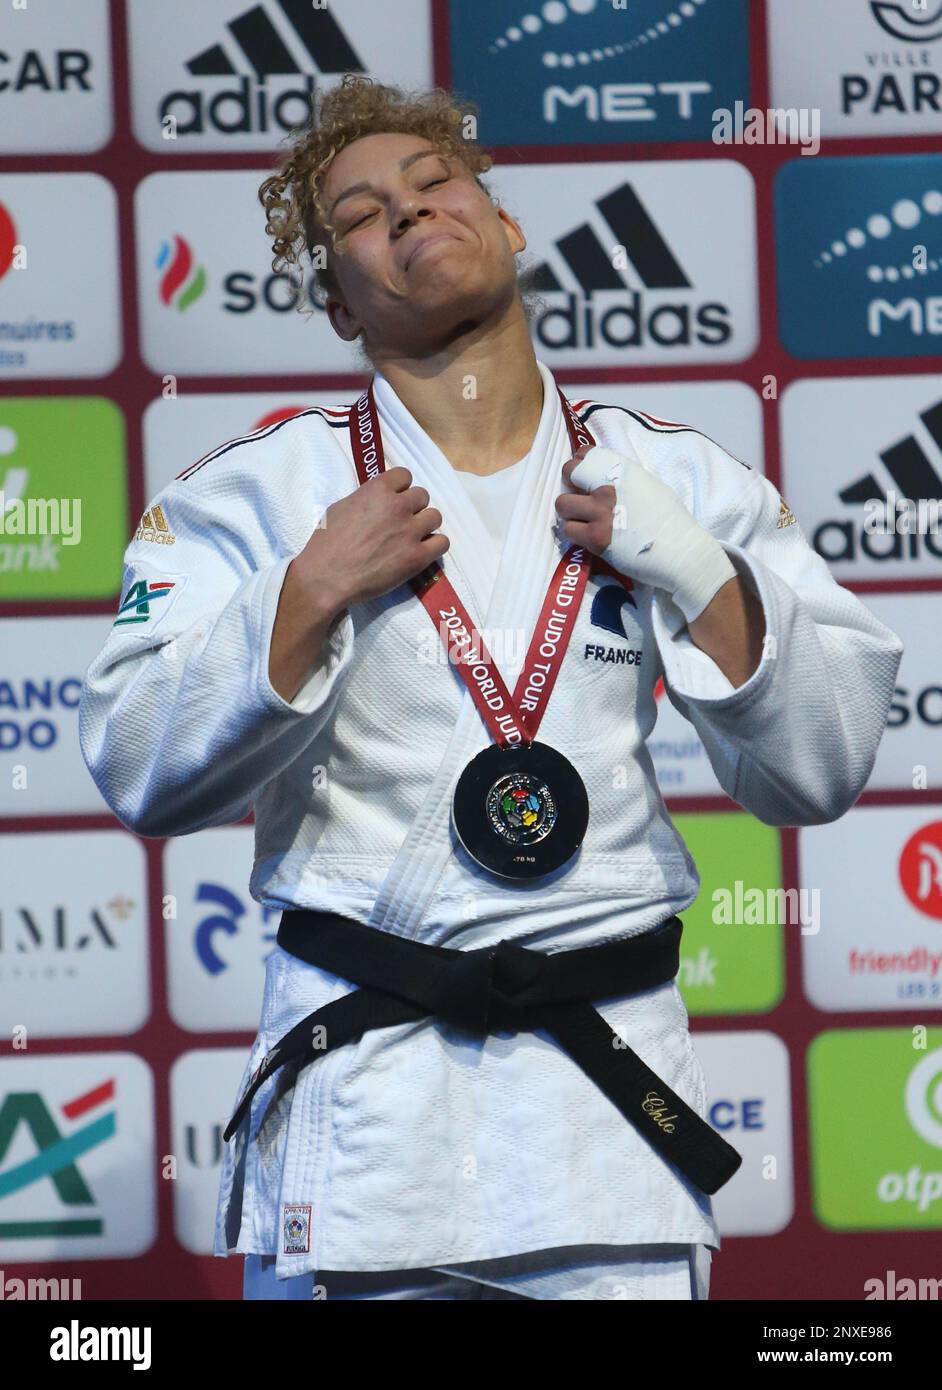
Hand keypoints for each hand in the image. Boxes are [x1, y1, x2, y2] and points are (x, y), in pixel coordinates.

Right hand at [293, 466, 448, 616]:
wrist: (327, 576)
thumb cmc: (326, 542)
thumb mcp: (341, 507)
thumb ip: (365, 499)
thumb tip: (377, 502)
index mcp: (378, 490)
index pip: (404, 475)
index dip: (400, 489)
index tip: (394, 499)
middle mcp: (398, 506)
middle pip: (422, 496)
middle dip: (413, 507)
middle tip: (401, 522)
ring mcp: (410, 531)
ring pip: (435, 517)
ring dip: (425, 525)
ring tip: (412, 537)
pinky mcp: (418, 556)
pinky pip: (442, 542)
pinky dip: (435, 545)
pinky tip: (423, 550)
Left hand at [556, 445, 735, 623]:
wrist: (680, 550)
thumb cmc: (670, 520)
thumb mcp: (649, 486)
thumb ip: (624, 481)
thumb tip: (602, 482)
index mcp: (623, 471)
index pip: (585, 454)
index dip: (580, 465)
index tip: (584, 478)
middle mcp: (608, 487)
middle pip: (568, 473)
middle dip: (571, 485)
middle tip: (580, 499)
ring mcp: (600, 513)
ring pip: (562, 504)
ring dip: (571, 512)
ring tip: (583, 520)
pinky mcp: (595, 538)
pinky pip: (569, 530)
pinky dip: (576, 534)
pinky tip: (589, 537)